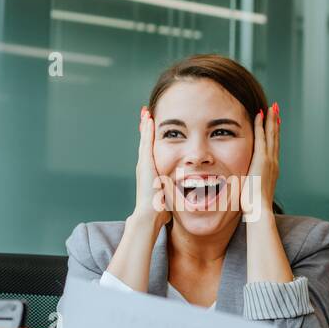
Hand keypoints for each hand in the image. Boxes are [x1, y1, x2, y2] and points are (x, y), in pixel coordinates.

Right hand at [131, 105, 170, 232]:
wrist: (149, 215)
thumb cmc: (159, 210)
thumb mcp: (167, 196)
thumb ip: (173, 192)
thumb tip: (185, 197)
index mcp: (150, 172)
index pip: (150, 151)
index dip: (151, 140)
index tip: (152, 128)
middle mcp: (144, 166)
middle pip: (145, 143)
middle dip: (145, 129)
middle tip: (146, 114)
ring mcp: (143, 164)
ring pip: (144, 140)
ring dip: (145, 126)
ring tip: (146, 113)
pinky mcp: (145, 163)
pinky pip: (146, 143)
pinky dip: (147, 131)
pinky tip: (148, 120)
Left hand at [237, 102, 278, 221]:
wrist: (260, 210)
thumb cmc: (254, 207)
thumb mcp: (253, 193)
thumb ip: (250, 186)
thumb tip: (243, 187)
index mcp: (272, 170)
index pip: (273, 148)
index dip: (274, 135)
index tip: (274, 124)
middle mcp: (273, 162)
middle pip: (275, 138)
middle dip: (275, 123)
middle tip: (276, 110)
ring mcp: (269, 160)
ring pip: (271, 134)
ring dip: (271, 120)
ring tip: (272, 107)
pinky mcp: (262, 159)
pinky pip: (262, 137)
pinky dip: (262, 125)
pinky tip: (260, 114)